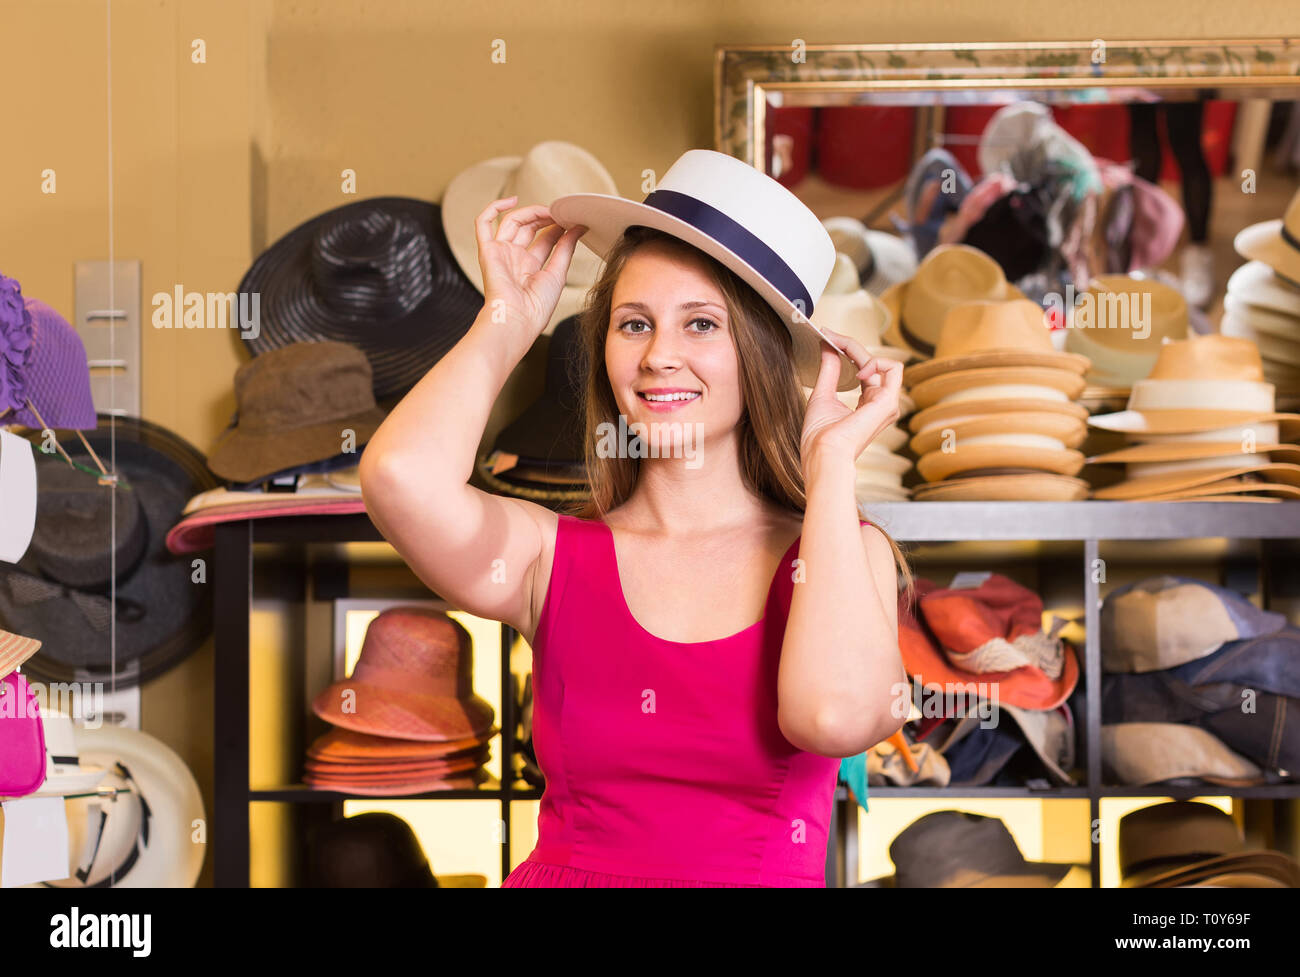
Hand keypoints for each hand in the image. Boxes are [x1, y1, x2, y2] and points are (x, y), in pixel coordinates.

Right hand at [475, 195, 586, 335]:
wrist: (518, 319)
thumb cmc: (536, 307)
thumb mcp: (558, 273)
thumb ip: (566, 248)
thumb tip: (579, 227)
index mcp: (531, 267)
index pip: (545, 239)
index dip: (558, 227)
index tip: (573, 220)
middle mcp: (515, 258)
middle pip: (529, 227)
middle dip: (546, 217)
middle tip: (562, 213)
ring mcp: (501, 253)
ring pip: (512, 221)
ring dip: (531, 212)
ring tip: (549, 211)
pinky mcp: (487, 250)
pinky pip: (483, 224)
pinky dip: (494, 208)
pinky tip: (512, 201)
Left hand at [800, 327, 902, 469]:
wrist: (823, 454)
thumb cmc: (819, 436)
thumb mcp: (822, 394)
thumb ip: (830, 370)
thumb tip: (828, 346)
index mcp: (868, 404)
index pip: (864, 368)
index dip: (846, 350)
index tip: (826, 336)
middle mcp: (881, 403)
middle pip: (871, 362)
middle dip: (849, 344)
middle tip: (826, 334)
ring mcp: (887, 404)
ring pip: (881, 362)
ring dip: (858, 349)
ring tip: (837, 346)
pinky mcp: (888, 402)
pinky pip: (893, 368)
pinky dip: (874, 360)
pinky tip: (854, 367)